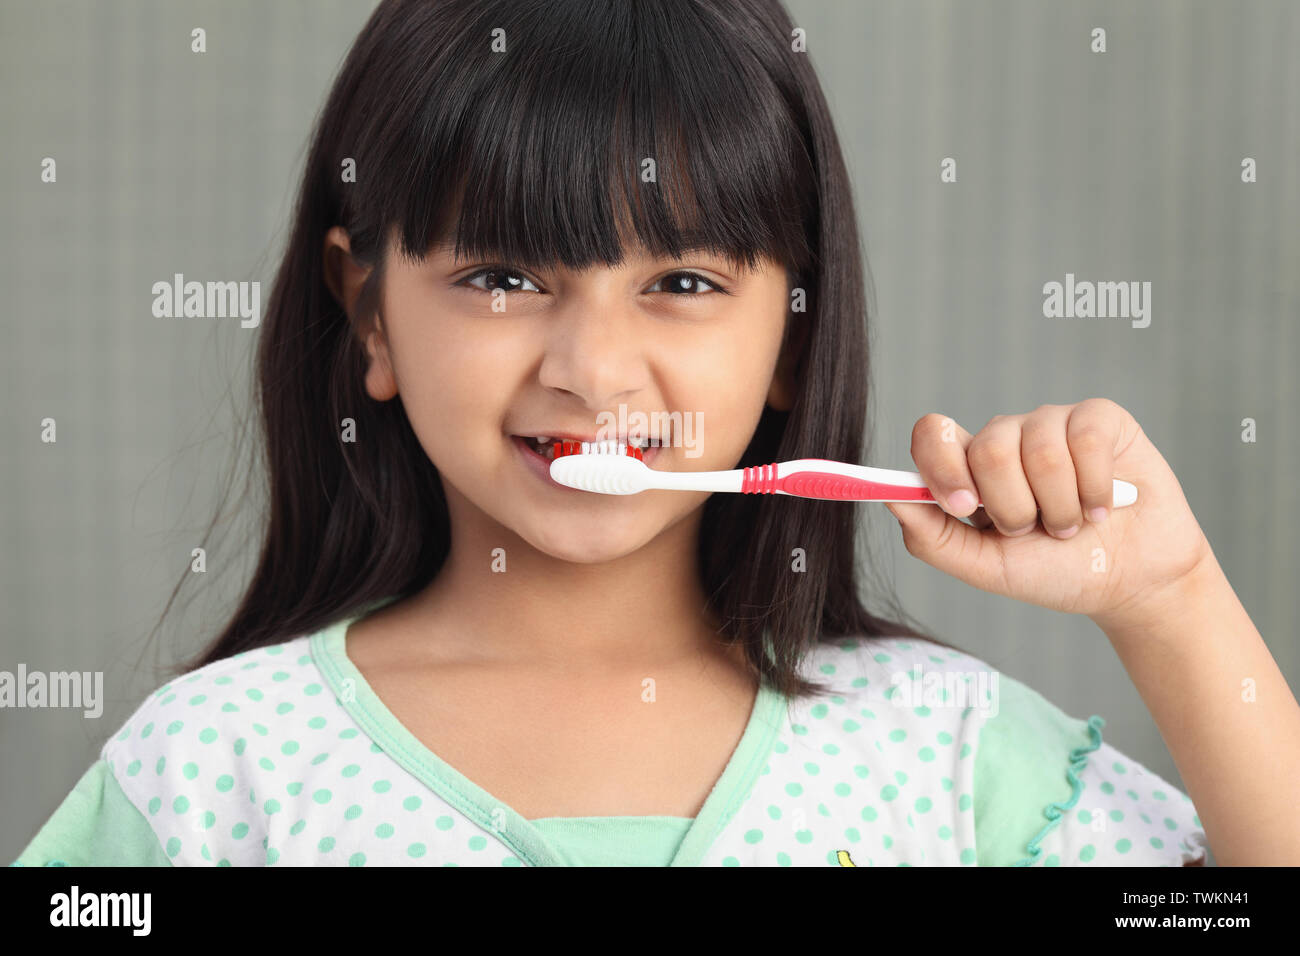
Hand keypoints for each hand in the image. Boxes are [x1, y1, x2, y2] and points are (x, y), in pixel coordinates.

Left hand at [884, 399, 1213, 623]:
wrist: (1130, 583)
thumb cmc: (1055, 572)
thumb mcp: (986, 567)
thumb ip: (933, 538)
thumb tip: (891, 500)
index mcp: (969, 468)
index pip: (933, 435)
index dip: (942, 465)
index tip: (963, 506)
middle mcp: (1006, 438)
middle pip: (989, 449)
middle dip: (1016, 508)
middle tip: (1036, 530)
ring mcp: (1051, 424)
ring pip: (1039, 451)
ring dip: (1061, 507)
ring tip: (1072, 524)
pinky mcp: (1099, 419)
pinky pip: (1084, 441)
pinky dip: (1095, 491)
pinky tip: (1103, 507)